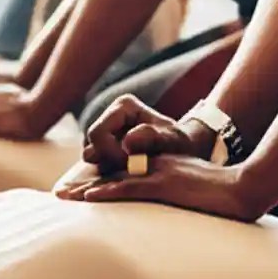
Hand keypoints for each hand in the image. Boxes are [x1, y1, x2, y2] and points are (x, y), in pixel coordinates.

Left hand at [59, 154, 264, 221]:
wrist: (240, 189)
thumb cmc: (221, 196)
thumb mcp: (192, 192)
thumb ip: (173, 196)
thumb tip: (162, 213)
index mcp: (159, 169)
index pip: (122, 175)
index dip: (98, 182)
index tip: (77, 191)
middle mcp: (154, 168)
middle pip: (111, 175)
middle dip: (84, 185)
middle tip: (60, 194)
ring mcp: (158, 174)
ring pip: (114, 180)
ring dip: (87, 189)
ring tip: (64, 196)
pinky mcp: (164, 185)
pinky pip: (130, 188)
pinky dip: (108, 192)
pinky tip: (90, 197)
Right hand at [82, 95, 206, 175]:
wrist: (187, 152)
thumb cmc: (182, 144)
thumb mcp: (173, 140)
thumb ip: (152, 138)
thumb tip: (127, 141)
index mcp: (123, 106)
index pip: (98, 134)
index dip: (111, 154)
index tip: (133, 165)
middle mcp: (111, 115)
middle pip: (91, 145)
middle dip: (109, 162)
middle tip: (133, 170)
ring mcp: (107, 131)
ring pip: (91, 155)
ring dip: (109, 168)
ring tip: (134, 170)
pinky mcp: (106, 146)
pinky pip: (97, 162)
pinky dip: (110, 170)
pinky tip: (130, 172)